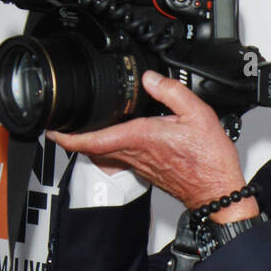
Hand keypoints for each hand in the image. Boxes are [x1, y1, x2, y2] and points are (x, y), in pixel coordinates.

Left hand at [46, 71, 256, 215]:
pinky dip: (110, 148)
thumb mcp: (198, 114)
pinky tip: (117, 138)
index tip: (52, 130)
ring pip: (105, 153)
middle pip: (93, 147)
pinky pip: (120, 159)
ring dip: (91, 142)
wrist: (217, 192)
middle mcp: (136, 154)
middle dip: (74, 137)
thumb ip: (172, 92)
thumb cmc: (209, 160)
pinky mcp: (147, 172)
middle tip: (61, 125)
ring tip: (84, 129)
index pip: (93, 139)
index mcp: (142, 138)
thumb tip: (151, 78)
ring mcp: (140, 165)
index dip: (68, 136)